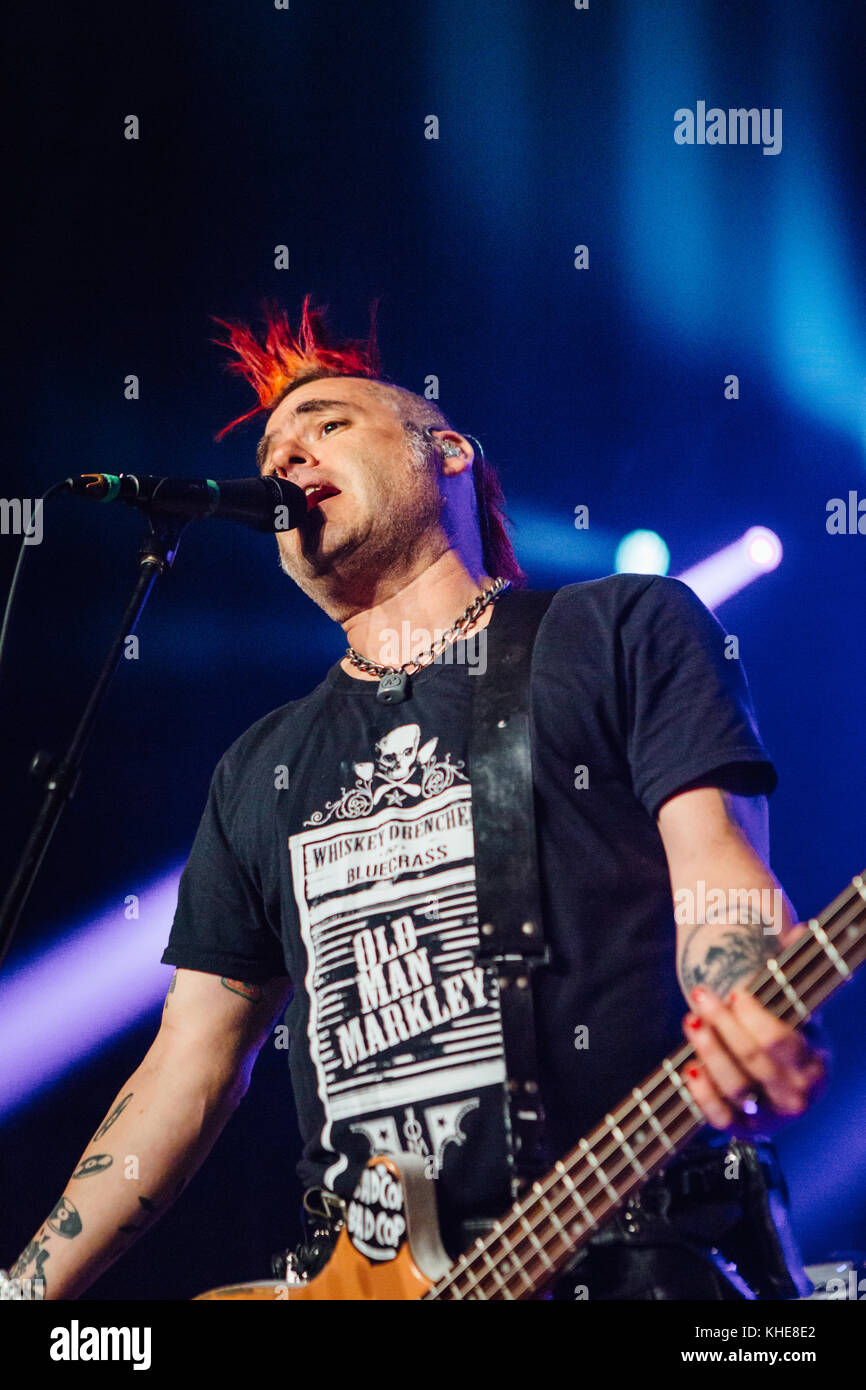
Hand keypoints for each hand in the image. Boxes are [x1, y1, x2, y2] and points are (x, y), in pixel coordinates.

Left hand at [682, 983, 827, 1137]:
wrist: (784, 1080)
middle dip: (724, 1023)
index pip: (779, 1041)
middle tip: (703, 995)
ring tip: (692, 1020)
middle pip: (753, 1059)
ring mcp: (770, 1117)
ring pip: (735, 1086)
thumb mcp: (793, 1014)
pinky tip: (689, 1067)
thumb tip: (784, 938)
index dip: (753, 1017)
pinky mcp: (743, 1129)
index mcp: (813, 1065)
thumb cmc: (783, 1036)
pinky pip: (719, 1116)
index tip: (735, 993)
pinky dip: (702, 1094)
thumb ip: (786, 986)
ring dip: (709, 1051)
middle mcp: (796, 1097)